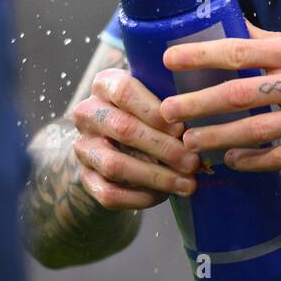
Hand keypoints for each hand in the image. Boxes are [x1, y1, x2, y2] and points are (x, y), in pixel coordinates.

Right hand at [70, 69, 203, 209]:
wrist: (113, 142)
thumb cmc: (145, 113)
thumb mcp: (154, 97)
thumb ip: (169, 104)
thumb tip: (198, 127)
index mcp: (105, 84)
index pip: (125, 91)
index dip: (155, 111)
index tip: (182, 127)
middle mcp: (87, 113)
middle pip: (123, 129)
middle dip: (163, 148)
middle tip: (193, 162)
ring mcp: (82, 147)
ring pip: (115, 164)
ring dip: (156, 177)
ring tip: (186, 183)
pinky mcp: (85, 178)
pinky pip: (109, 193)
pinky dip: (140, 197)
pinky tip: (164, 195)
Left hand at [158, 23, 280, 171]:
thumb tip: (238, 33)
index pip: (241, 50)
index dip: (202, 55)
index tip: (169, 58)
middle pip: (240, 94)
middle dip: (198, 103)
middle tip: (166, 112)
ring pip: (257, 131)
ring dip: (218, 138)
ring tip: (190, 144)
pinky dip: (256, 162)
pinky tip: (234, 163)